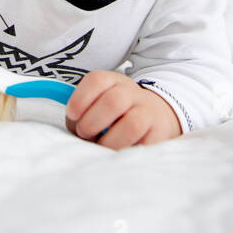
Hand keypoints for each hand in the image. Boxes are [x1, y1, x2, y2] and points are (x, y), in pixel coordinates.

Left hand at [64, 71, 182, 148]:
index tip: (73, 115)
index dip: (80, 98)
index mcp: (114, 81)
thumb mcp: (101, 101)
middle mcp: (132, 93)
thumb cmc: (119, 112)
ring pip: (132, 124)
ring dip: (110, 140)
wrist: (158, 113)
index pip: (97, 80)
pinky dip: (128, 151)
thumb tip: (74, 127)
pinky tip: (119, 152)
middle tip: (85, 134)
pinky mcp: (160, 133)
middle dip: (92, 122)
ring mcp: (149, 112)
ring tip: (102, 146)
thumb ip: (84, 111)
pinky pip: (145, 145)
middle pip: (113, 101)